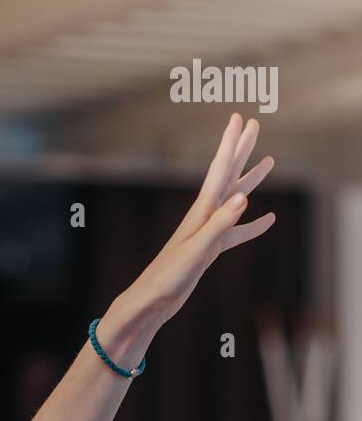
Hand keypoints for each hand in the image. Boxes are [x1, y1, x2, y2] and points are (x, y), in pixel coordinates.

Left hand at [126, 113, 274, 328]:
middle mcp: (205, 216)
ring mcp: (208, 232)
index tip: (239, 118)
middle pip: (228, 175)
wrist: (152, 302)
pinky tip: (268, 220)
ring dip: (251, 179)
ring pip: (235, 199)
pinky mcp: (210, 249)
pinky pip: (237, 232)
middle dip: (241, 149)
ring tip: (270, 162)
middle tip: (254, 124)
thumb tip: (243, 197)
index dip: (230, 143)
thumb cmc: (168, 277)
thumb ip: (220, 224)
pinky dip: (253, 225)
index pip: (220, 169)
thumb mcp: (198, 250)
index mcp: (201, 211)